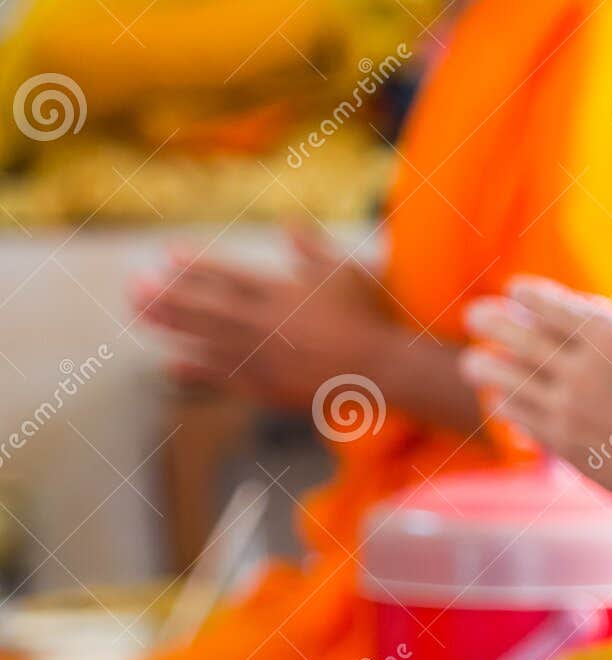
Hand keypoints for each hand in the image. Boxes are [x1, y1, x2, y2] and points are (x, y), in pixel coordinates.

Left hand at [131, 221, 397, 411]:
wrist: (382, 369)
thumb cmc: (368, 316)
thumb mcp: (343, 272)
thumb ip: (312, 249)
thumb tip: (289, 223)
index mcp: (281, 294)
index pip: (229, 277)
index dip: (196, 266)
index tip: (166, 255)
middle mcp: (265, 325)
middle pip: (208, 309)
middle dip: (169, 298)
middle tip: (133, 289)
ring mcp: (265, 358)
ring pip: (209, 341)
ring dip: (173, 329)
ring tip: (143, 318)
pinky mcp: (271, 388)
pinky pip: (227, 378)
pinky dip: (199, 371)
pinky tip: (173, 364)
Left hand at [461, 259, 611, 504]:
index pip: (555, 306)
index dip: (529, 295)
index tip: (515, 290)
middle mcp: (584, 369)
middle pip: (522, 337)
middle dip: (492, 323)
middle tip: (474, 316)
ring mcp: (571, 408)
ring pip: (512, 380)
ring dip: (486, 368)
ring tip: (471, 363)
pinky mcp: (568, 445)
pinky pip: (524, 419)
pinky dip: (506, 407)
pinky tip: (498, 403)